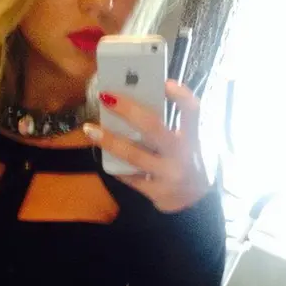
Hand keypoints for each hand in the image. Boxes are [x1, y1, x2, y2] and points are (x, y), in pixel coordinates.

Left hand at [83, 80, 210, 212]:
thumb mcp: (188, 144)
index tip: (163, 82)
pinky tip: (104, 156)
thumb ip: (169, 128)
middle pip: (152, 127)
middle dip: (127, 110)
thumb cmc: (187, 164)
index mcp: (192, 138)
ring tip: (90, 129)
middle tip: (106, 97)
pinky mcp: (155, 192)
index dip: (179, 94)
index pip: (191, 110)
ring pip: (133, 154)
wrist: (195, 203)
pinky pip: (129, 176)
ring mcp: (167, 174)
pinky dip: (115, 165)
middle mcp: (181, 155)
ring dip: (108, 140)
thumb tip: (136, 103)